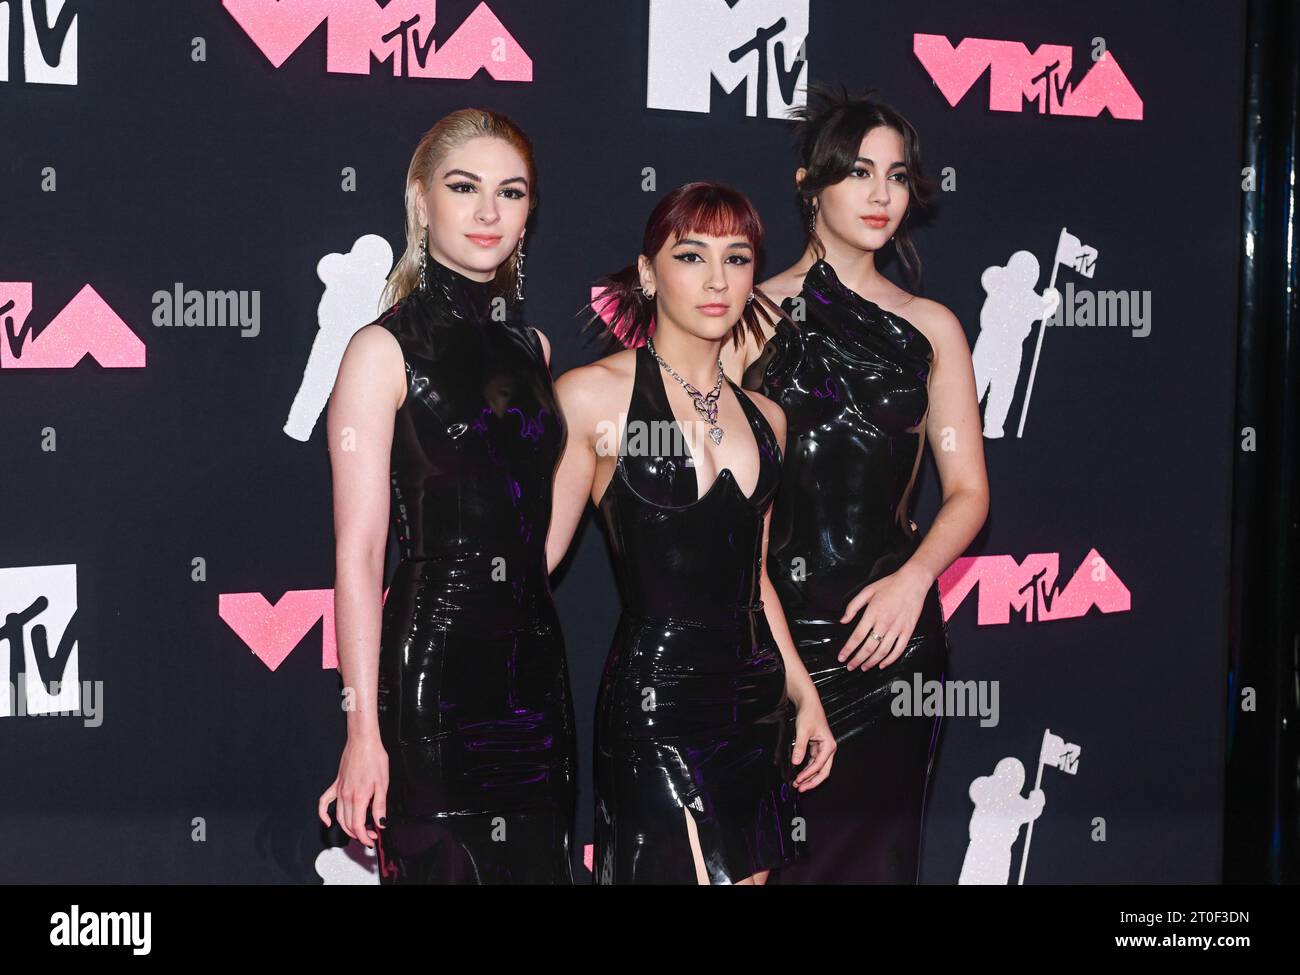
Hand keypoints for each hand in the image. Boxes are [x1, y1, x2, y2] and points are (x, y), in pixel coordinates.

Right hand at [318, 733, 388, 848]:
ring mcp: (339, 790)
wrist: (363, 741)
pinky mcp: (336, 784)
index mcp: (359, 797)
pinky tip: (327, 821)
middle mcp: (346, 796)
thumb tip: (381, 822)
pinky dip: (323, 814)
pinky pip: (324, 801)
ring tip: (358, 831)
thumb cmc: (374, 758)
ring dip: (347, 827)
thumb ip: (380, 806)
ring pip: (338, 816)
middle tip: (370, 835)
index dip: (364, 837)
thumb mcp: (383, 783)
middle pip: (348, 824)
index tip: (371, 840)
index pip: (357, 826)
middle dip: (358, 834)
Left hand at [790, 697, 835, 791]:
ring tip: (798, 784)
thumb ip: (800, 748)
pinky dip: (807, 769)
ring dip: (809, 776)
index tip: (798, 780)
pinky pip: (813, 762)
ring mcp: (823, 749)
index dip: (808, 774)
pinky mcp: (817, 748)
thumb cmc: (809, 714)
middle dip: (812, 781)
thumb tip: (796, 762)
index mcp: (829, 746)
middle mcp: (828, 749)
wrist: (808, 704)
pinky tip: (800, 774)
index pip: (819, 765)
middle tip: (801, 788)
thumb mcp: (803, 731)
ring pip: (818, 768)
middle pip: (823, 771)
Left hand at [838, 563, 932, 671]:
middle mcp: (884, 623)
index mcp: (872, 614)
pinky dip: (890, 660)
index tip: (841, 658)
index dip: (848, 650)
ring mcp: (897, 628)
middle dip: (857, 660)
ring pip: (882, 652)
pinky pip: (898, 649)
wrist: (912, 582)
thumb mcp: (867, 591)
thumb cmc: (889, 585)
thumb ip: (853, 606)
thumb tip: (843, 621)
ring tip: (863, 668)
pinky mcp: (908, 630)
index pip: (857, 637)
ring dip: (871, 662)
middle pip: (868, 648)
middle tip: (850, 667)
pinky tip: (882, 664)